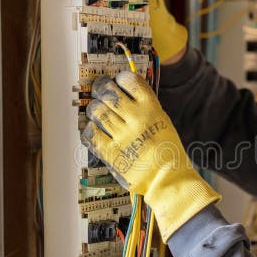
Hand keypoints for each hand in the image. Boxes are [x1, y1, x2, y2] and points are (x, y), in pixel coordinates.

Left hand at [81, 72, 219, 240]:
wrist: (166, 178)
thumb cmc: (167, 152)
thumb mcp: (162, 122)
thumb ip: (144, 108)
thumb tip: (124, 96)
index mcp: (151, 108)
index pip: (129, 80)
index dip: (119, 78)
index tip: (116, 81)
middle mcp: (136, 118)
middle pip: (108, 92)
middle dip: (100, 88)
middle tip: (99, 91)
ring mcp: (121, 134)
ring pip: (96, 110)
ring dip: (93, 109)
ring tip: (96, 111)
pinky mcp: (110, 151)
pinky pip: (90, 133)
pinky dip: (89, 129)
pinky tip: (94, 130)